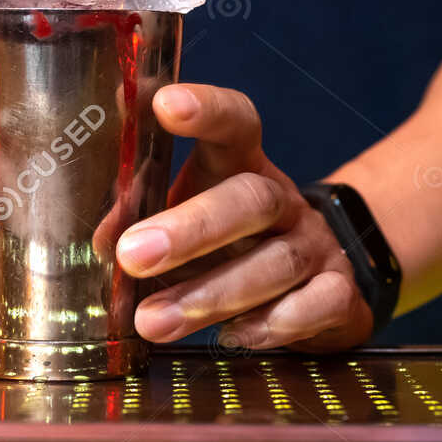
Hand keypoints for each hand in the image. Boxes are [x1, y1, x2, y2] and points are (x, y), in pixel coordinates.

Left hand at [115, 84, 375, 351]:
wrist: (317, 281)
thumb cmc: (230, 243)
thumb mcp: (185, 217)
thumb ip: (143, 221)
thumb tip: (101, 239)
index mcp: (241, 166)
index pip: (235, 123)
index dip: (206, 109)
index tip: (164, 105)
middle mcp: (282, 201)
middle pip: (250, 199)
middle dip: (190, 228)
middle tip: (133, 255)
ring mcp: (314, 246)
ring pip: (275, 262)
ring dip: (210, 294)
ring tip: (154, 320)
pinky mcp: (339, 294)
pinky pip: (317, 305)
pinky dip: (273, 323)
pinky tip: (232, 337)